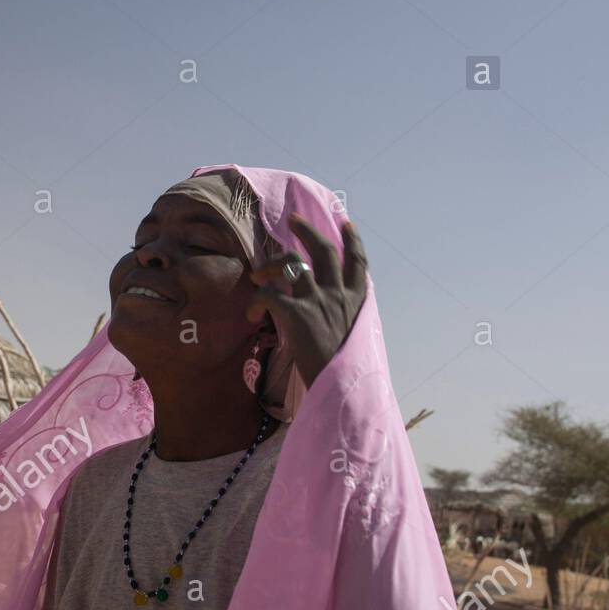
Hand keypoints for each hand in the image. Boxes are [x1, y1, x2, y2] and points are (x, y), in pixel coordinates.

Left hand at [245, 215, 367, 387]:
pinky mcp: (298, 315)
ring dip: (272, 262)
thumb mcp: (353, 337)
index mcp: (355, 301)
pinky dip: (255, 301)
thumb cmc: (344, 370)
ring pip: (294, 262)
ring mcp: (319, 301)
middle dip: (307, 230)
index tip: (347, 223)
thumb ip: (344, 319)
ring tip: (258, 272)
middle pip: (324, 250)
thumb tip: (332, 314)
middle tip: (293, 219)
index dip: (353, 240)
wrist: (342, 390)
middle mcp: (338, 295)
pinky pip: (269, 295)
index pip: (358, 262)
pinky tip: (250, 315)